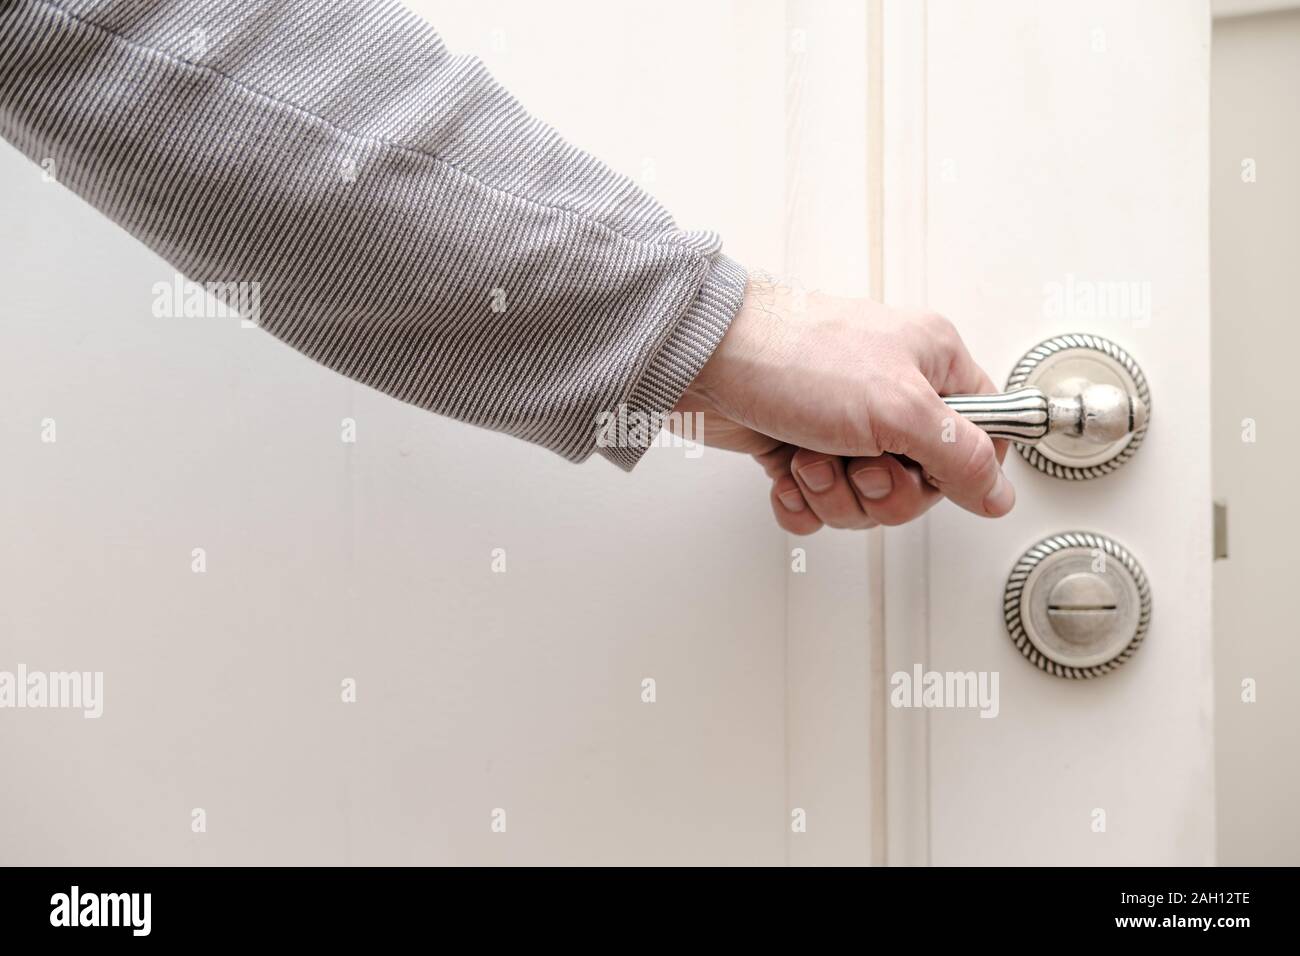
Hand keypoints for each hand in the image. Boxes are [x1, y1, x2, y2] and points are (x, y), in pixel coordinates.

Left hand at [674, 276, 1013, 533]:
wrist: (699, 360)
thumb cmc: (792, 356)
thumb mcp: (897, 406)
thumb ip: (959, 453)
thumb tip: (998, 492)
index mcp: (932, 364)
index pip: (983, 433)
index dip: (961, 470)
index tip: (929, 474)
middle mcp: (891, 393)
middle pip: (922, 483)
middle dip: (883, 491)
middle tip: (859, 465)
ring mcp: (844, 423)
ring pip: (867, 499)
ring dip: (835, 495)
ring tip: (810, 461)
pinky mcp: (799, 446)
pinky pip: (819, 503)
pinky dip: (801, 502)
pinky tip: (786, 478)